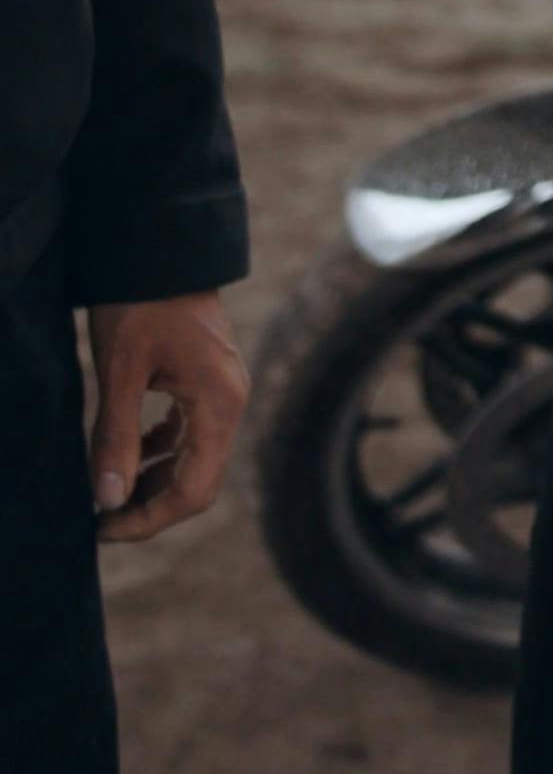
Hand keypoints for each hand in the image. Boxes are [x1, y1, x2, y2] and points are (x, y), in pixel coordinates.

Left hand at [89, 292, 248, 544]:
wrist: (160, 244)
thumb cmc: (139, 302)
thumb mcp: (120, 371)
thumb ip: (117, 438)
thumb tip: (109, 501)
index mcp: (219, 403)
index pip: (193, 490)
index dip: (149, 519)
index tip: (103, 528)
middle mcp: (231, 400)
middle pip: (199, 481)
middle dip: (151, 506)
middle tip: (101, 518)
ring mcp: (224, 389)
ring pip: (195, 459)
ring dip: (155, 482)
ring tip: (109, 491)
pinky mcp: (209, 379)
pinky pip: (192, 433)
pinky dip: (162, 451)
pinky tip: (132, 451)